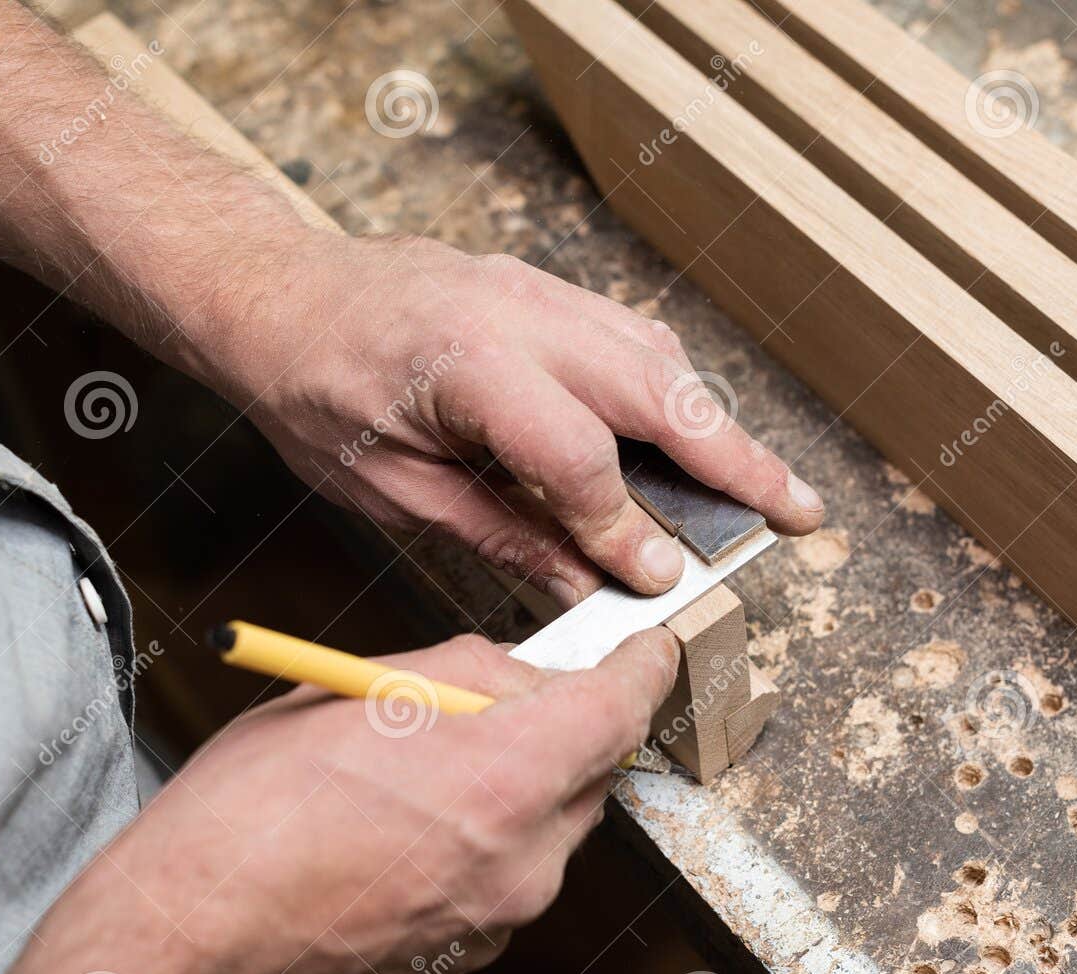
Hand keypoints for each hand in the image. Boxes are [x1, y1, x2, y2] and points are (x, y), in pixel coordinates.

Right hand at [0, 629, 679, 973]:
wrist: (184, 951)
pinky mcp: (470, 956)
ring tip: (410, 774)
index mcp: (499, 777)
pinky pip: (507, 878)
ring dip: (509, 788)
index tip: (642, 651)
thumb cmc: (240, 824)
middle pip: (587, 771)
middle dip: (553, 728)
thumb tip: (512, 674)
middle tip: (479, 705)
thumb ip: (456, 675)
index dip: (638, 669)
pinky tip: (399, 831)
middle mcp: (519, 858)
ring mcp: (498, 918)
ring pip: (546, 827)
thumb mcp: (347, 694)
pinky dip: (480, 844)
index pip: (618, 711)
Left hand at [207, 232, 824, 604]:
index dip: (625, 529)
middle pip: (656, 392)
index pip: (578, 458)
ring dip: (720, 424)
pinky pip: (630, 339)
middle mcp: (517, 312)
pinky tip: (696, 437)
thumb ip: (499, 531)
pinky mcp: (543, 289)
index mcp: (466, 364)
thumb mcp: (391, 488)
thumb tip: (589, 581)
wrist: (277, 292)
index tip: (660, 581)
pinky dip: (675, 391)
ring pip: (658, 359)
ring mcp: (536, 289)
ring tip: (768, 487)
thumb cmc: (315, 392)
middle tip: (799, 515)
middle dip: (737, 460)